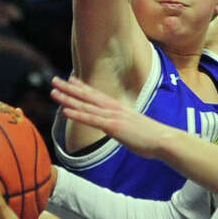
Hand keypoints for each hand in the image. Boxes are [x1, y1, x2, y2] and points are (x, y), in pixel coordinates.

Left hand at [50, 75, 172, 158]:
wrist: (164, 139)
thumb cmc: (151, 136)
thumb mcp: (134, 127)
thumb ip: (124, 124)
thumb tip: (119, 127)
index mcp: (118, 108)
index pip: (96, 94)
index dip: (82, 86)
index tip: (70, 79)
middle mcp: (113, 108)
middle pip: (87, 95)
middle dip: (69, 88)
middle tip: (54, 80)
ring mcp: (112, 116)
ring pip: (85, 105)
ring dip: (68, 98)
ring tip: (53, 91)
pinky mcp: (113, 126)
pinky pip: (90, 119)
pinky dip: (77, 114)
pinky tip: (64, 111)